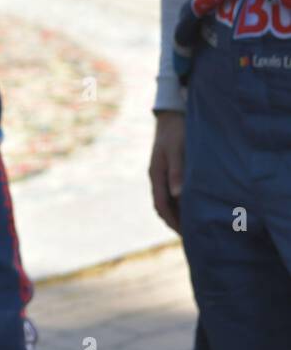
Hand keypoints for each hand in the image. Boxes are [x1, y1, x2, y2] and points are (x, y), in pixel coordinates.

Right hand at [149, 111, 185, 232]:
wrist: (171, 114)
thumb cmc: (177, 132)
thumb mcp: (178, 152)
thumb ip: (178, 173)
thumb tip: (178, 196)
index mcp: (156, 174)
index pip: (161, 205)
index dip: (172, 221)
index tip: (186, 235)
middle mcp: (156, 176)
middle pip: (162, 205)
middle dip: (174, 221)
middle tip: (191, 236)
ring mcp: (160, 172)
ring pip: (165, 199)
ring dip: (176, 213)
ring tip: (192, 224)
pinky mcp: (167, 168)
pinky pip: (170, 191)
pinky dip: (178, 202)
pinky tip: (191, 204)